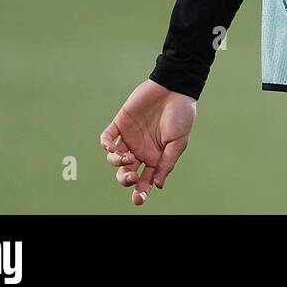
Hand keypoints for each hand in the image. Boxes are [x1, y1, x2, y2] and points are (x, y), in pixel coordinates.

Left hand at [100, 79, 195, 205]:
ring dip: (117, 163)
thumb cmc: (181, 115)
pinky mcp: (120, 124)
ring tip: (127, 157)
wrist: (174, 88)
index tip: (139, 198)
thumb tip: (157, 185)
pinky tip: (111, 147)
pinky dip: (105, 145)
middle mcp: (140, 150)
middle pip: (126, 173)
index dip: (141, 191)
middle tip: (132, 176)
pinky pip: (107, 138)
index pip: (145, 179)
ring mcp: (129, 137)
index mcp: (155, 157)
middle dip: (125, 180)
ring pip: (114, 159)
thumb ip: (167, 163)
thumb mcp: (178, 142)